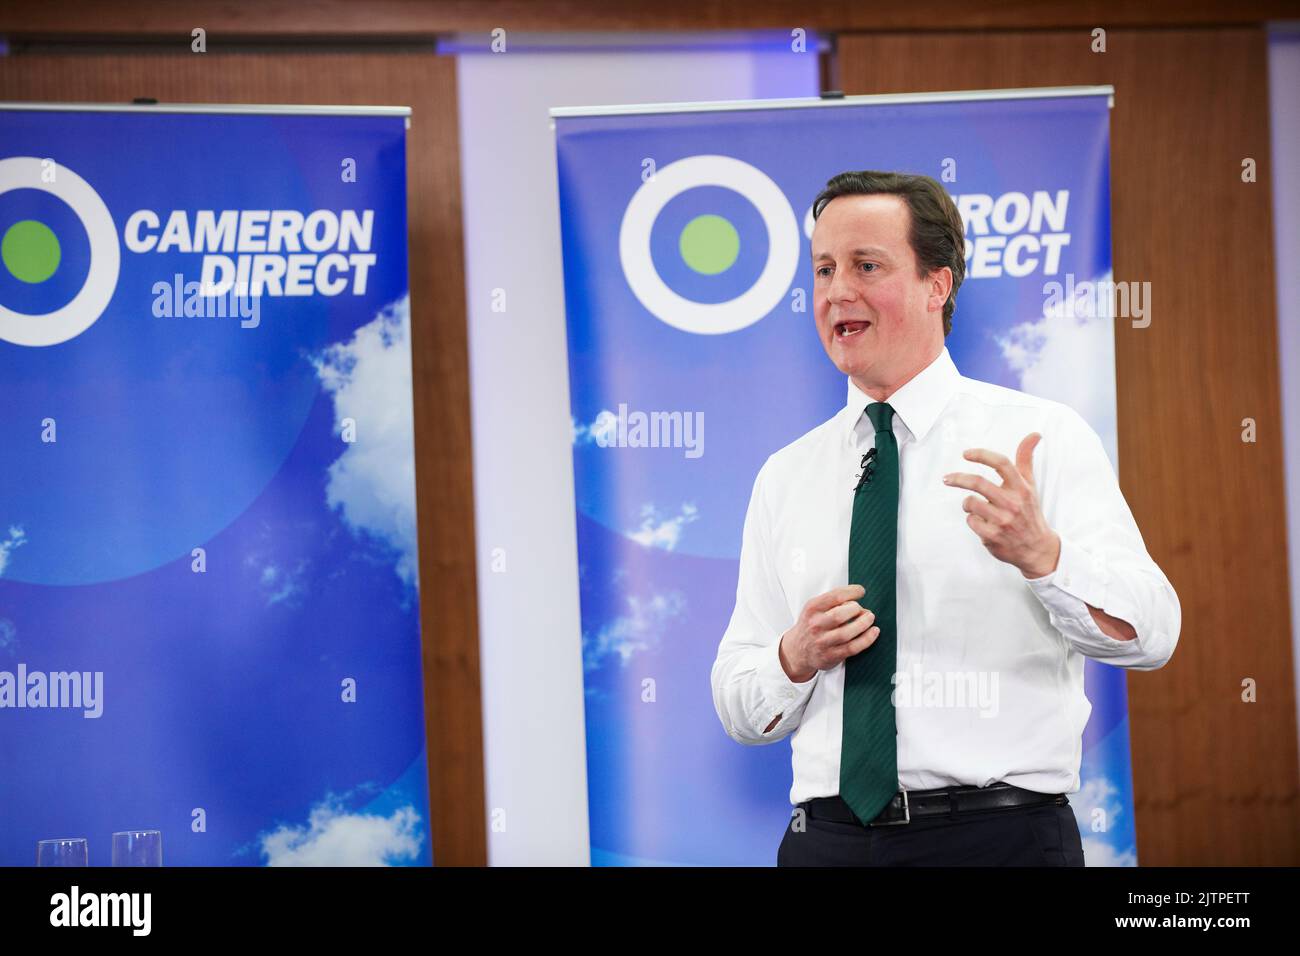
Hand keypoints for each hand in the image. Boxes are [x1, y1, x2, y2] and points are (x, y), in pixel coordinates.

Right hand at [779, 584, 880, 681]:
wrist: (797, 650)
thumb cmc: (811, 626)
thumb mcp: (814, 608)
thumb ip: (831, 601)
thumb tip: (856, 596)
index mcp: (812, 609)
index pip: (834, 597)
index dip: (852, 592)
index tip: (861, 591)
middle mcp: (815, 625)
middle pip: (840, 615)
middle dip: (857, 609)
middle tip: (863, 610)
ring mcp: (822, 642)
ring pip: (847, 633)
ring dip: (863, 623)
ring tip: (869, 618)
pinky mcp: (831, 656)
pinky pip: (852, 647)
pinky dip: (867, 639)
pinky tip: (873, 632)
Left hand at [943, 432, 1060, 577]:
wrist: (1037, 548)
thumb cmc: (1029, 512)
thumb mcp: (1030, 485)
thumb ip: (1026, 460)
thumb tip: (1034, 434)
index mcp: (1022, 488)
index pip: (1002, 464)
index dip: (982, 455)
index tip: (966, 454)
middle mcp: (1013, 503)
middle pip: (979, 482)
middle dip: (958, 478)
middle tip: (947, 478)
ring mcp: (1002, 521)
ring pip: (970, 503)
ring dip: (967, 503)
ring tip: (972, 505)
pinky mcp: (993, 537)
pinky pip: (970, 521)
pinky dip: (972, 520)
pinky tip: (982, 523)